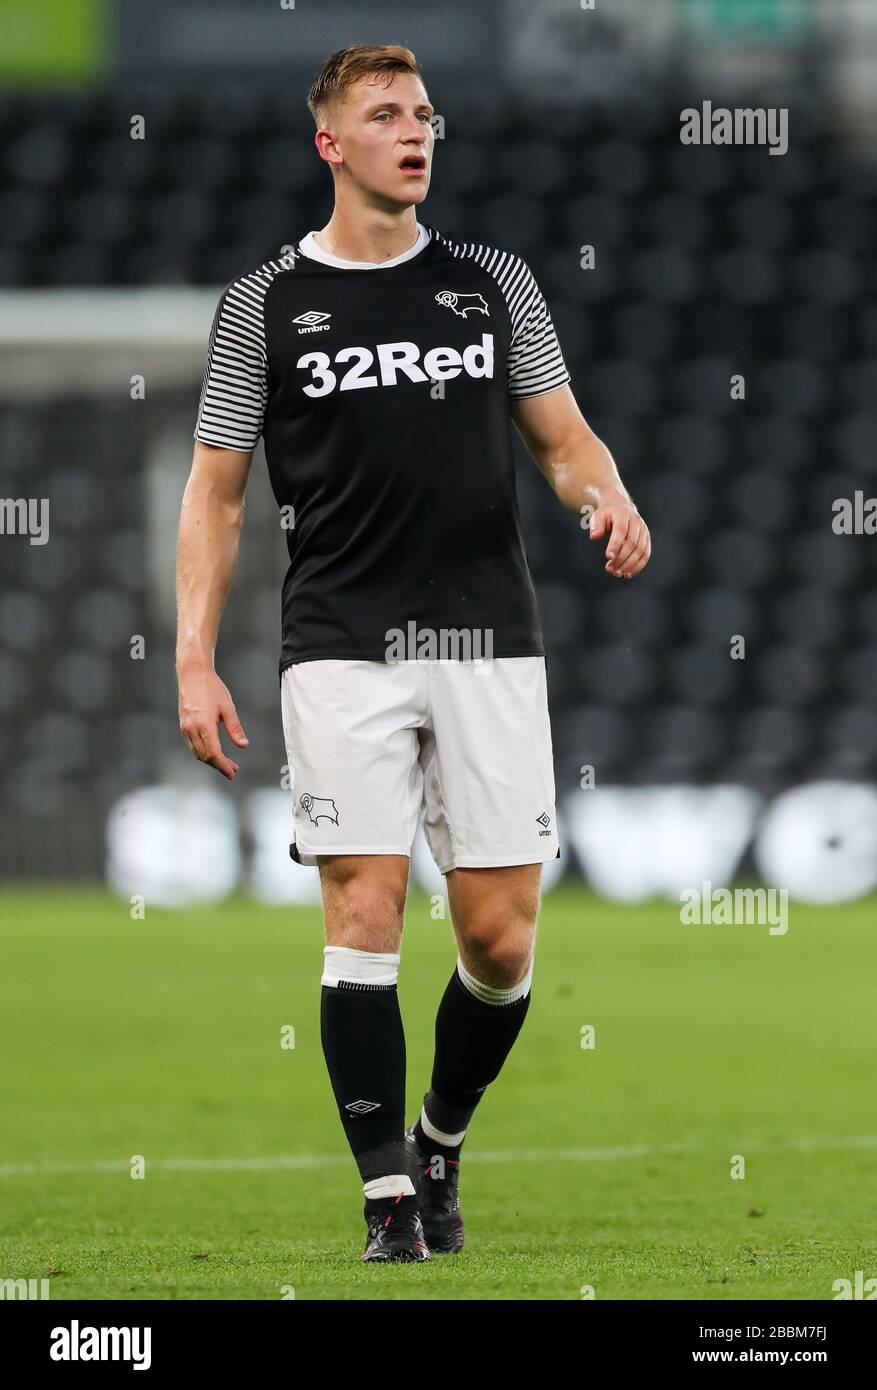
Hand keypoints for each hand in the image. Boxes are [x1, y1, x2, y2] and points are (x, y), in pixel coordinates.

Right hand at [178, 665, 248, 779]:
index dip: (223, 766)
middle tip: (233, 769)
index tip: (232, 773)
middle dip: (219, 765)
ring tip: (225, 761)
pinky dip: (202, 752)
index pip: (213, 754)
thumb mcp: (228, 708)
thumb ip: (235, 728)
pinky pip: (192, 745)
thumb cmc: (211, 688)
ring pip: (197, 752)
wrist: (192, 674)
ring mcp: (185, 728)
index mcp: (204, 725)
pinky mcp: (183, 725)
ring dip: (210, 760)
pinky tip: (213, 750)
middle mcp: (191, 729)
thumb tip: (243, 745)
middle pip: (204, 757)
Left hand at [588, 492, 650, 578]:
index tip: (608, 557)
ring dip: (629, 564)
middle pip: (632, 543)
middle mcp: (636, 521)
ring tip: (617, 573)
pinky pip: (645, 554)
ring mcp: (644, 530)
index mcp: (623, 514)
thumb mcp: (597, 516)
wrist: (620, 507)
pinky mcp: (647, 539)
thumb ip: (596, 526)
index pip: (621, 531)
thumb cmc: (606, 515)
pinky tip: (628, 574)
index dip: (615, 544)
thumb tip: (594, 536)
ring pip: (641, 550)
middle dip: (621, 558)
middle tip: (610, 569)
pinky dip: (638, 566)